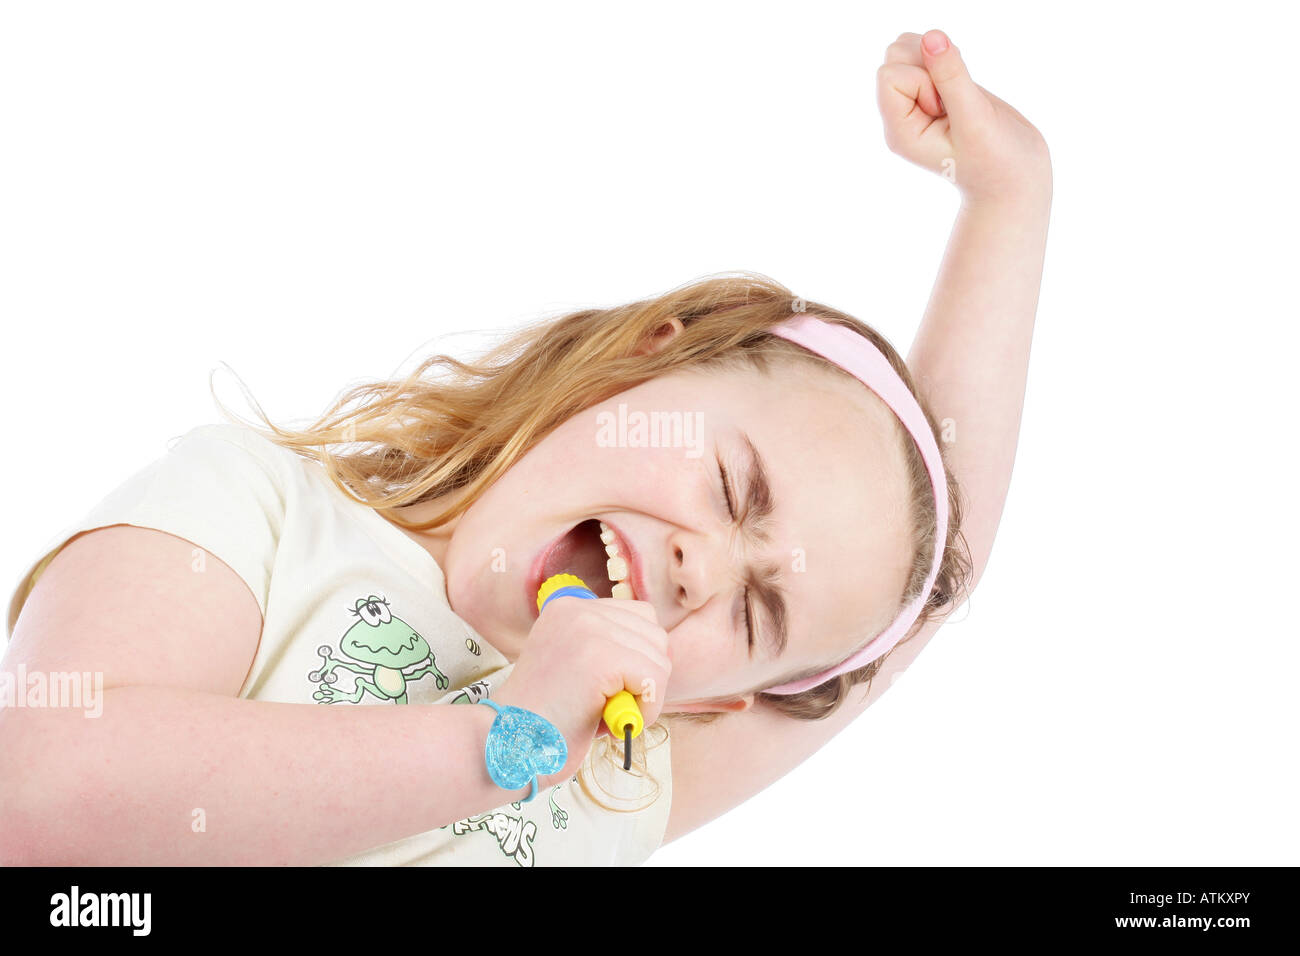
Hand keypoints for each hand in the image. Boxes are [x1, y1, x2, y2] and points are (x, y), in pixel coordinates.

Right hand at [493, 596, 669, 787]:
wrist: (508, 746)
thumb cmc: (546, 719)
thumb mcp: (574, 666)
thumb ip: (607, 648)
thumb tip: (659, 654)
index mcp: (569, 607)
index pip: (640, 616)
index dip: (638, 658)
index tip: (611, 689)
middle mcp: (579, 609)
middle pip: (655, 634)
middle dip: (646, 676)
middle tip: (611, 705)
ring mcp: (589, 629)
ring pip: (659, 657)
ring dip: (647, 695)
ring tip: (610, 714)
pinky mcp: (601, 657)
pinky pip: (654, 679)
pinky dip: (647, 708)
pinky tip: (616, 722)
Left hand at [876, 29, 1051, 207]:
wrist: (1014, 177)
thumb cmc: (996, 161)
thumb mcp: (975, 119)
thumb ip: (952, 77)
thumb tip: (931, 37)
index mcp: (900, 131)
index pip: (890, 76)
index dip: (923, 81)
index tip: (946, 109)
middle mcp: (901, 115)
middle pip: (893, 57)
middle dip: (928, 65)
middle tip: (954, 99)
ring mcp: (915, 102)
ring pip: (908, 49)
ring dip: (938, 59)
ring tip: (960, 93)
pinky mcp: (933, 89)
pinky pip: (926, 51)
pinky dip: (947, 57)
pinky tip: (963, 86)